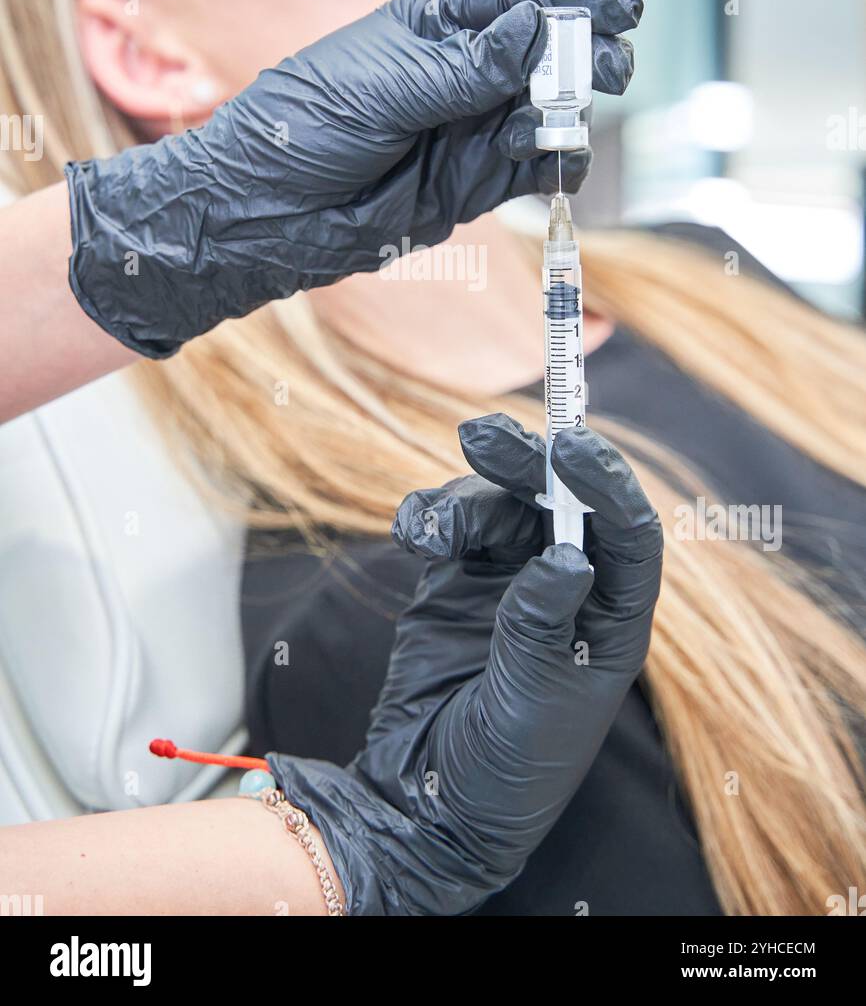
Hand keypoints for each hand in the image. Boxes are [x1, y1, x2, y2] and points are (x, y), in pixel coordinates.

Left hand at [65, 0, 641, 356]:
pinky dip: (552, 163)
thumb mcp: (383, 88)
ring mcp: (467, 127)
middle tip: (612, 67)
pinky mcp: (470, 181)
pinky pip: (530, 165)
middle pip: (544, 52)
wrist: (265, 215)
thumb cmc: (302, 131)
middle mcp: (457, 72)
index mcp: (431, 26)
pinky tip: (550, 162)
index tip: (623, 6)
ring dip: (564, 114)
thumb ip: (465, 66)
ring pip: (546, 110)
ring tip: (550, 124)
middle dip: (583, 55)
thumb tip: (533, 26)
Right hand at [268, 412, 662, 915]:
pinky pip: (448, 527)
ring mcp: (508, 583)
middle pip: (559, 502)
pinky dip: (428, 516)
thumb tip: (568, 554)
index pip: (627, 535)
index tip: (571, 448)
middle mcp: (567, 590)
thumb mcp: (532, 698)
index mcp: (610, 620)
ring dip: (462, 501)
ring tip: (428, 533)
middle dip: (526, 464)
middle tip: (480, 436)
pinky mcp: (454, 584)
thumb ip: (542, 620)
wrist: (424, 806)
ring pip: (498, 506)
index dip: (607, 484)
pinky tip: (411, 533)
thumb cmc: (504, 767)